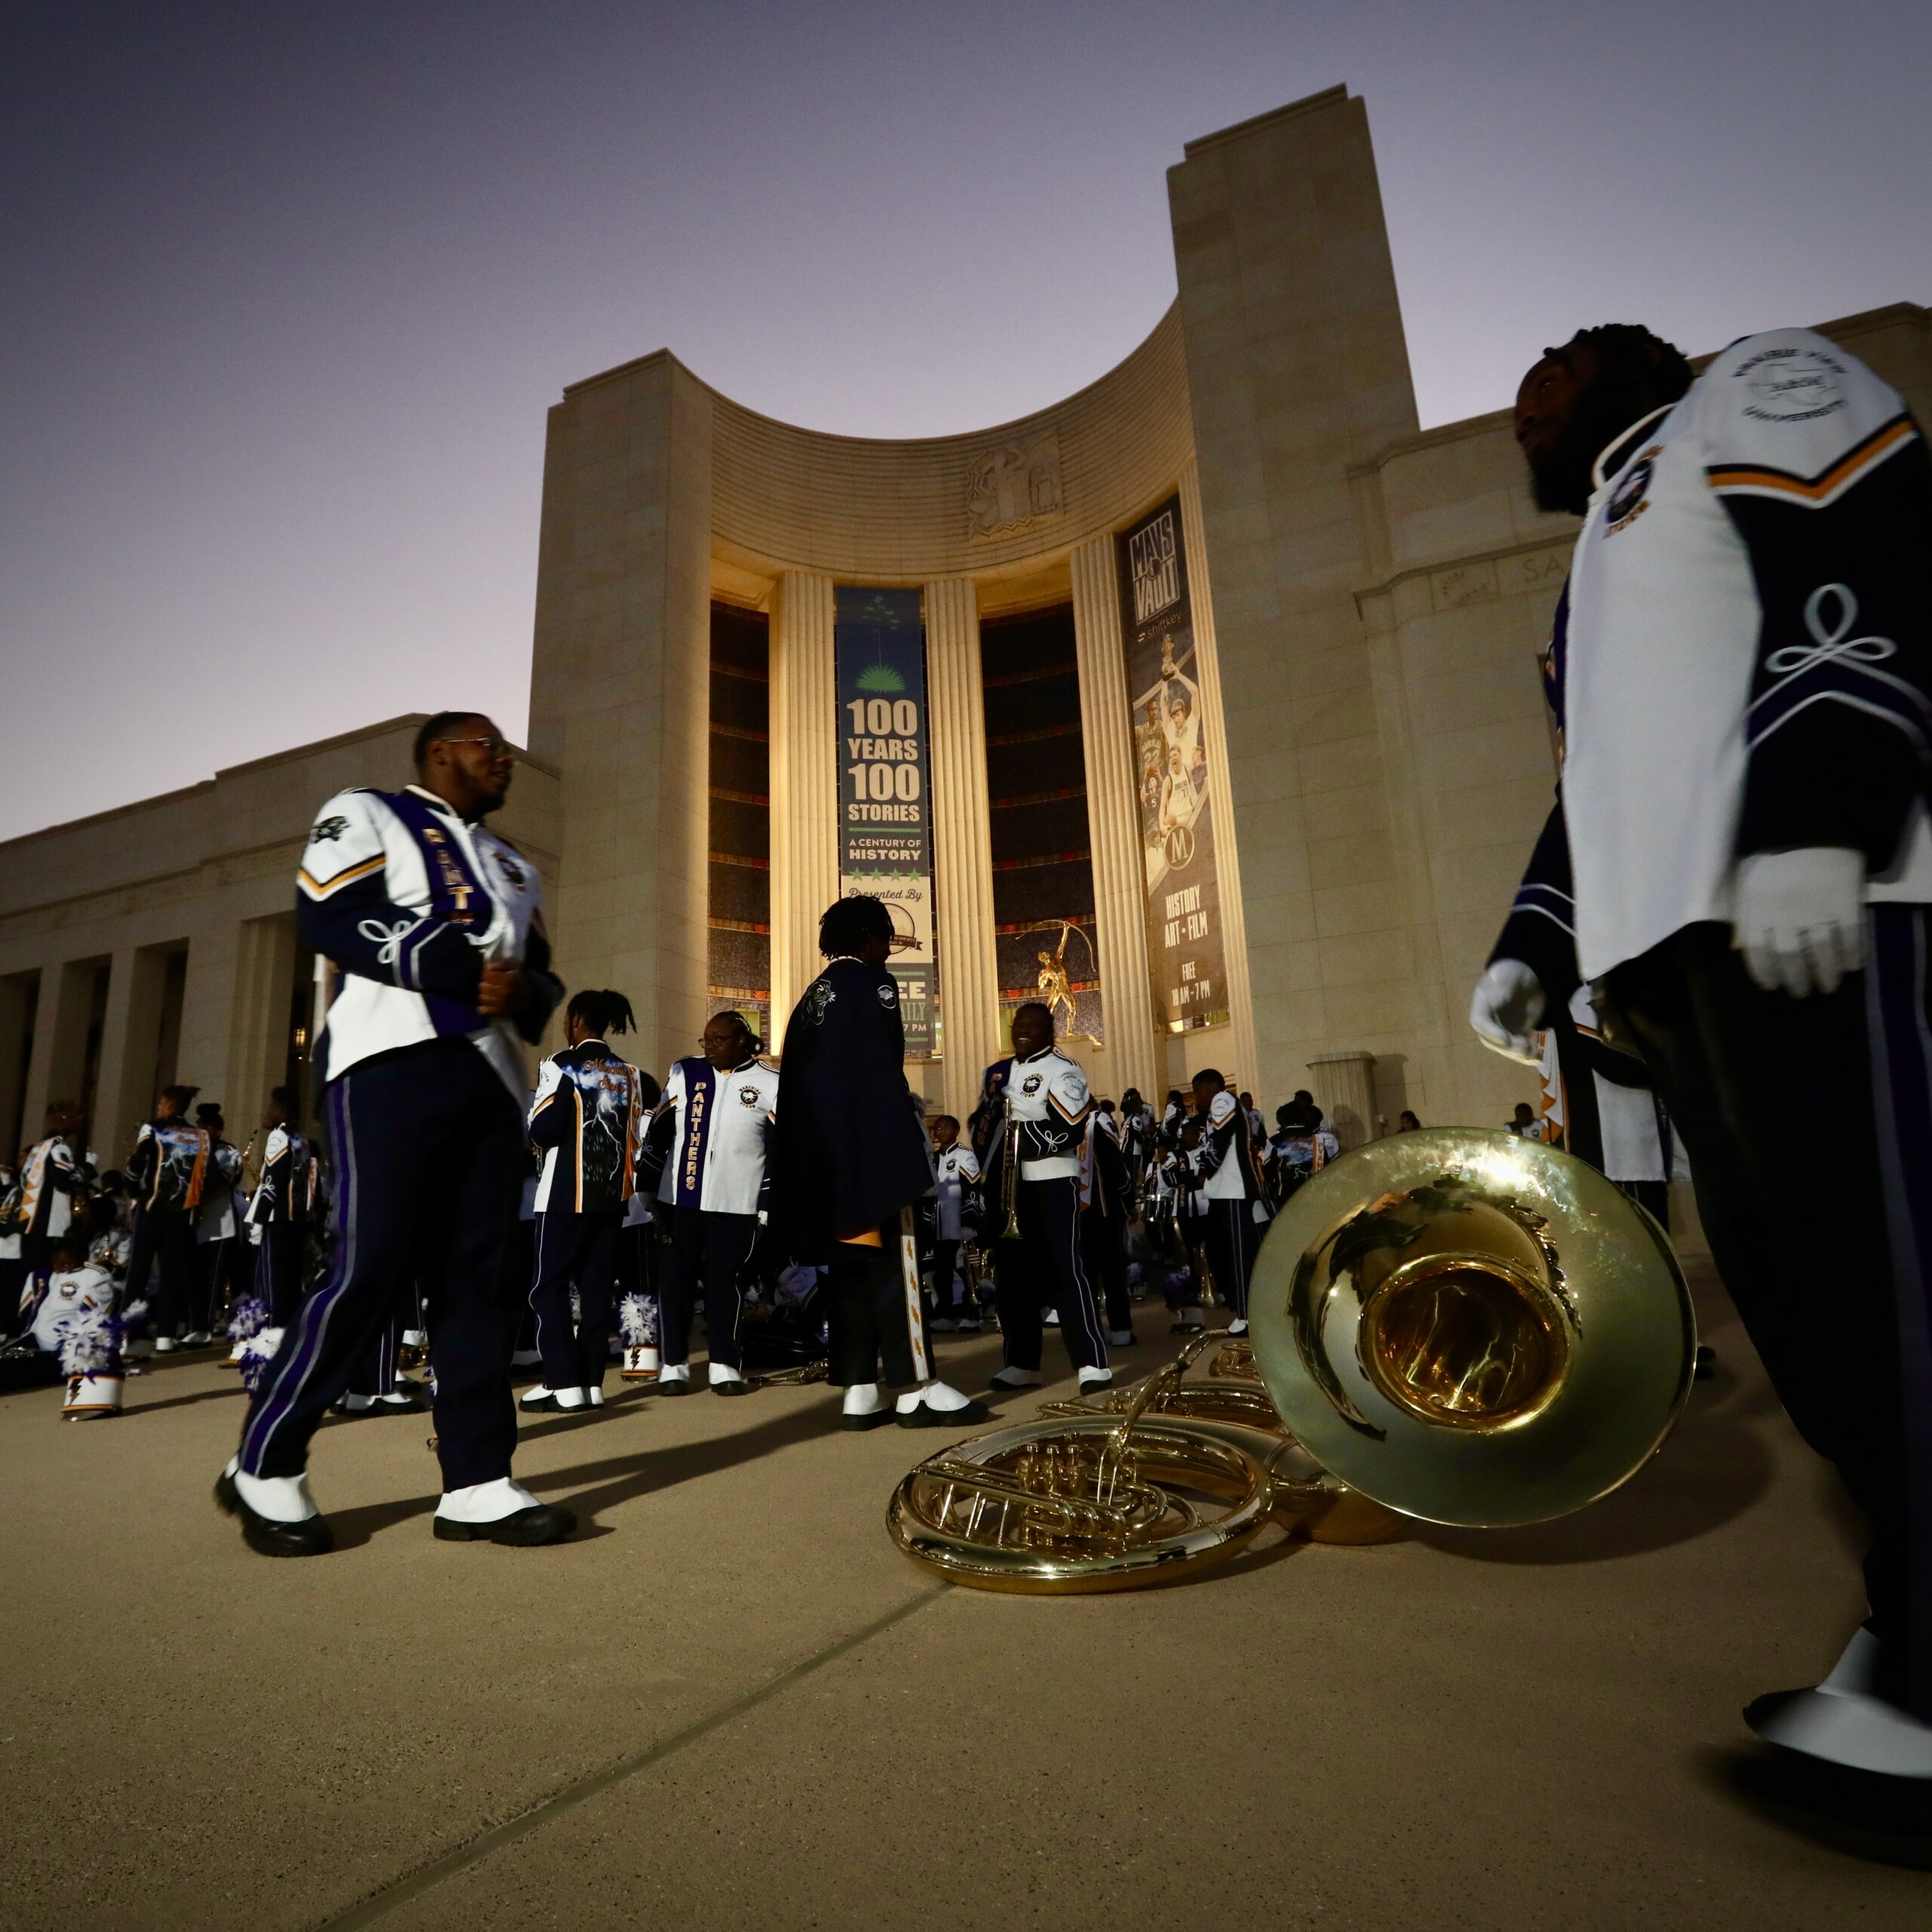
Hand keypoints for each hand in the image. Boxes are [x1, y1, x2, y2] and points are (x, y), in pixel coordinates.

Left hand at [476, 961, 528, 1017]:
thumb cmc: (518, 981)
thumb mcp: (514, 968)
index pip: (487, 975)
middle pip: (482, 986)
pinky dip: (484, 1007)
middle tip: (491, 984)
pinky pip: (483, 1010)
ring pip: (482, 997)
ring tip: (492, 993)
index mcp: (509, 979)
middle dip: (486, 984)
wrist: (529, 998)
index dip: (488, 973)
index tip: (491, 975)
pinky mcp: (499, 1013)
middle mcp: (505, 992)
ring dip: (485, 995)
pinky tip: (491, 1003)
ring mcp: (501, 1004)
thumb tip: (488, 967)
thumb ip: (502, 963)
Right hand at [1469, 959, 1544, 1062]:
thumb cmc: (1514, 972)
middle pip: (1491, 1040)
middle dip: (1508, 1047)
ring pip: (1505, 1048)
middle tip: (1526, 1047)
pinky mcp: (1515, 1033)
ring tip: (1535, 1054)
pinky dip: (1527, 1056)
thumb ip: (1502, 988)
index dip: (1490, 1032)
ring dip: (1518, 1055)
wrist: (1528, 974)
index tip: (1506, 1039)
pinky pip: (1517, 1048)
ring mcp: (1501, 1028)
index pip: (1479, 1022)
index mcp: (1482, 1003)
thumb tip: (1498, 1001)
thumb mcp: (1507, 977)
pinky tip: (1539, 1058)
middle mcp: (1489, 1019)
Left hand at [1733, 847, 1864, 996]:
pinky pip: (1851, 936)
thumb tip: (1742, 938)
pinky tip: (1852, 965)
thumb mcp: (1746, 878)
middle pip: (1791, 957)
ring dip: (1826, 973)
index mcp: (1756, 907)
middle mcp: (1783, 913)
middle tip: (1802, 992)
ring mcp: (1815, 908)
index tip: (1772, 986)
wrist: (1807, 824)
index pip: (1758, 951)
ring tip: (1828, 985)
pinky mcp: (1844, 901)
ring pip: (1822, 952)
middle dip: (1797, 979)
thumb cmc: (1772, 852)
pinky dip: (1853, 954)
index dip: (1766, 972)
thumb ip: (1746, 907)